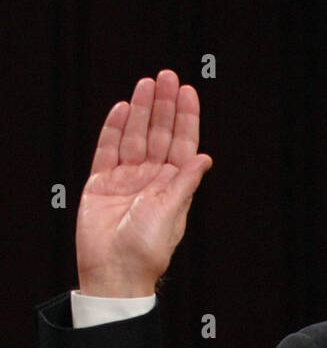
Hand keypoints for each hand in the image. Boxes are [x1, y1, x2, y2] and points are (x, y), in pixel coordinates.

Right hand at [75, 69, 212, 296]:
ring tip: (147, 83)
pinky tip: (123, 108)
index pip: (181, 145)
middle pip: (158, 135)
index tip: (188, 92)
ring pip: (134, 137)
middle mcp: (150, 180)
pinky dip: (114, 129)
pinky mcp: (100, 183)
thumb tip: (205, 158)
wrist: (113, 272)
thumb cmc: (146, 251)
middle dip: (163, 106)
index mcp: (172, 188)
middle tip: (167, 76)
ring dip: (141, 110)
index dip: (185, 119)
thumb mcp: (170, 214)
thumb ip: (184, 184)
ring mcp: (125, 180)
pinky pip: (107, 150)